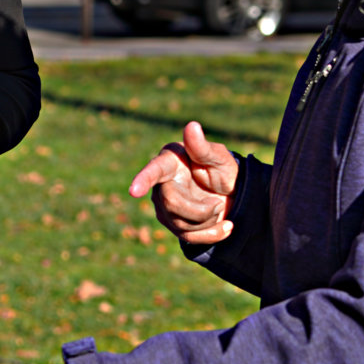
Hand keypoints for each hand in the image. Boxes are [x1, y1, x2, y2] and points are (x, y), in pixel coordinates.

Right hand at [128, 121, 238, 244]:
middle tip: (219, 203)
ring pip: (181, 224)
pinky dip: (212, 234)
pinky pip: (189, 238)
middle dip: (201, 210)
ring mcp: (163, 205)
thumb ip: (203, 146)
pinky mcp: (172, 223)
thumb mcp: (219, 158)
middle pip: (171, 204)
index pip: (154, 171)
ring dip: (208, 221)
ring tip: (219, 208)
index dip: (143, 180)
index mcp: (169, 161)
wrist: (230, 194)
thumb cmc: (222, 169)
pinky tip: (225, 226)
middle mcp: (161, 183)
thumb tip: (192, 125)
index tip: (133, 190)